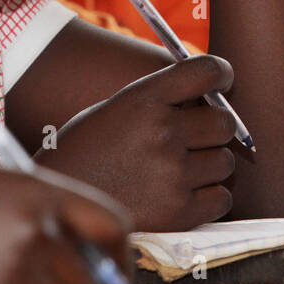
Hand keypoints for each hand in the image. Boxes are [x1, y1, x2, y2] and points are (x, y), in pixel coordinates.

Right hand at [36, 54, 237, 230]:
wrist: (59, 202)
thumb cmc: (86, 152)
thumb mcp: (115, 109)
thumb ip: (161, 101)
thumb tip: (212, 100)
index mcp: (144, 99)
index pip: (207, 71)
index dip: (221, 75)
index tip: (222, 83)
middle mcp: (162, 132)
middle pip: (224, 122)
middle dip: (212, 129)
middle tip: (191, 139)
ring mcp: (173, 173)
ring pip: (224, 161)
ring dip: (208, 165)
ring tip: (175, 171)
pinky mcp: (180, 212)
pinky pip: (221, 198)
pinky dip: (208, 197)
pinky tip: (180, 194)